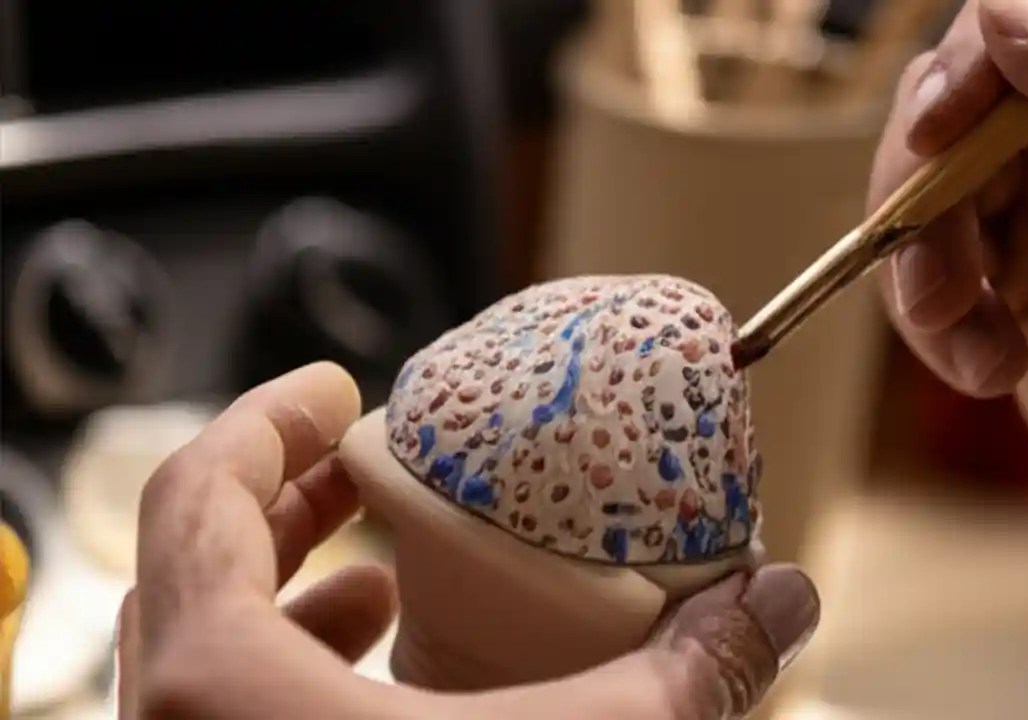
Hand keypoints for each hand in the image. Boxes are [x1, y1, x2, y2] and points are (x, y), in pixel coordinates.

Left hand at [116, 363, 818, 718]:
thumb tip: (783, 598)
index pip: (197, 495)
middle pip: (199, 563)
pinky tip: (389, 682)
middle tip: (371, 459)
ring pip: (204, 652)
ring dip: (291, 596)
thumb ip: (686, 674)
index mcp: (217, 690)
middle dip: (293, 497)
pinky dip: (295, 678)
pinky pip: (230, 719)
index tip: (336, 387)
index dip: (267, 420)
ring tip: (385, 575)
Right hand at [868, 0, 1027, 655]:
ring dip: (924, 260)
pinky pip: (927, 267)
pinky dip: (935, 319)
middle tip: (935, 261)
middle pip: (970, 94)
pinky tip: (989, 368)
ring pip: (930, 183)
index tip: (939, 131)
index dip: (985, 59)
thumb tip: (1006, 5)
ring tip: (962, 332)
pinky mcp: (1010, 282)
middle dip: (933, 180)